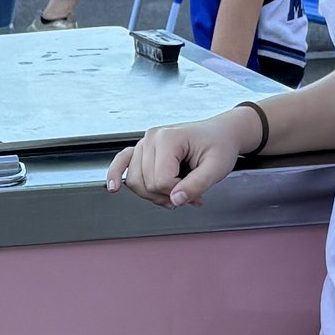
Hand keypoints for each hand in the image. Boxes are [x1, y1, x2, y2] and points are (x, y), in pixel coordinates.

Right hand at [105, 119, 244, 206]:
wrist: (221, 133)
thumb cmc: (220, 146)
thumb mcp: (217, 168)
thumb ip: (196, 185)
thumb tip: (176, 200)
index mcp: (168, 138)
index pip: (161, 180)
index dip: (179, 192)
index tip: (197, 191)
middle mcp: (151, 138)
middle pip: (146, 183)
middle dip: (168, 195)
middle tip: (191, 194)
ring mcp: (144, 143)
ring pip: (135, 181)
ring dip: (153, 195)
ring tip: (176, 194)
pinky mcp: (141, 149)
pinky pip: (122, 163)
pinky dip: (115, 175)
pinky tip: (113, 187)